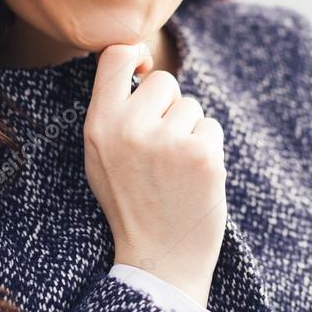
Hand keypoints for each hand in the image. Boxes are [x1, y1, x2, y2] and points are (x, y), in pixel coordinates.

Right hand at [83, 43, 227, 306]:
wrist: (159, 257)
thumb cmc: (131, 201)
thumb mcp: (102, 155)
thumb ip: (113, 111)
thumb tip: (137, 59)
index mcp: (99, 125)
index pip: (115, 55)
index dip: (135, 53)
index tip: (144, 69)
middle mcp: (130, 129)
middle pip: (164, 81)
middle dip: (170, 106)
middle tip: (161, 147)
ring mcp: (167, 141)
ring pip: (192, 106)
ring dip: (190, 131)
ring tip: (175, 169)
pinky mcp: (202, 155)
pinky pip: (212, 127)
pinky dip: (209, 148)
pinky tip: (193, 177)